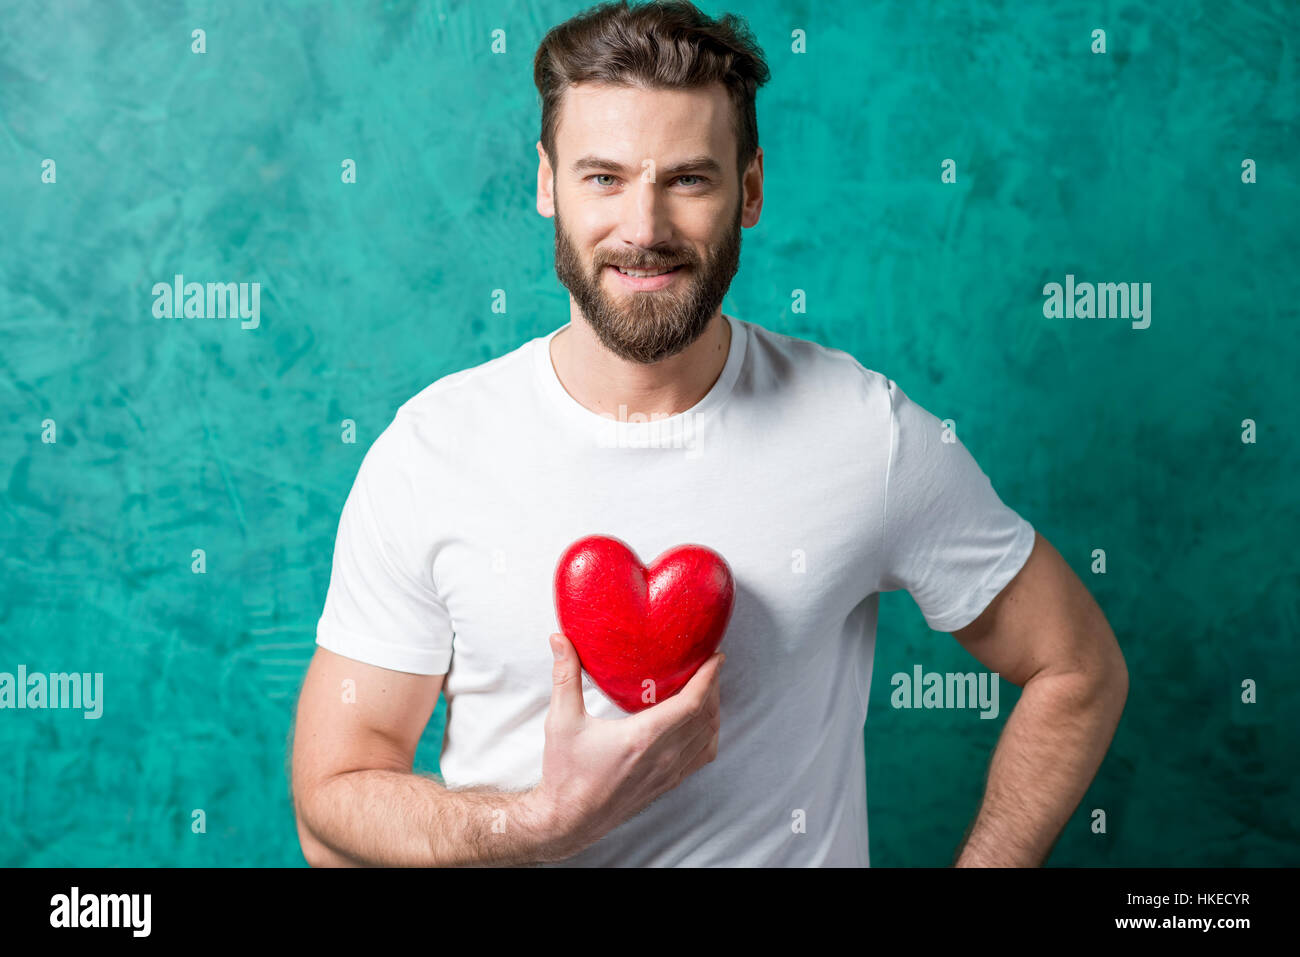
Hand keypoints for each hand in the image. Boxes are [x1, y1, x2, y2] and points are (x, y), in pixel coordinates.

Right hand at [528, 631, 722, 861]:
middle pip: (706, 716)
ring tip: (707, 687)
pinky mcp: (668, 783)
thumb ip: (564, 676)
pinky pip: (702, 755)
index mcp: (643, 738)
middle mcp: (663, 757)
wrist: (569, 820)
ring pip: (708, 736)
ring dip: (713, 709)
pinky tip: (700, 722)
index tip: (716, 656)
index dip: (708, 677)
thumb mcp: (562, 720)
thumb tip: (559, 639)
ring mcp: (669, 773)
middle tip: (709, 663)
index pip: (691, 703)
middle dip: (713, 686)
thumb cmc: (565, 773)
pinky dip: (708, 734)